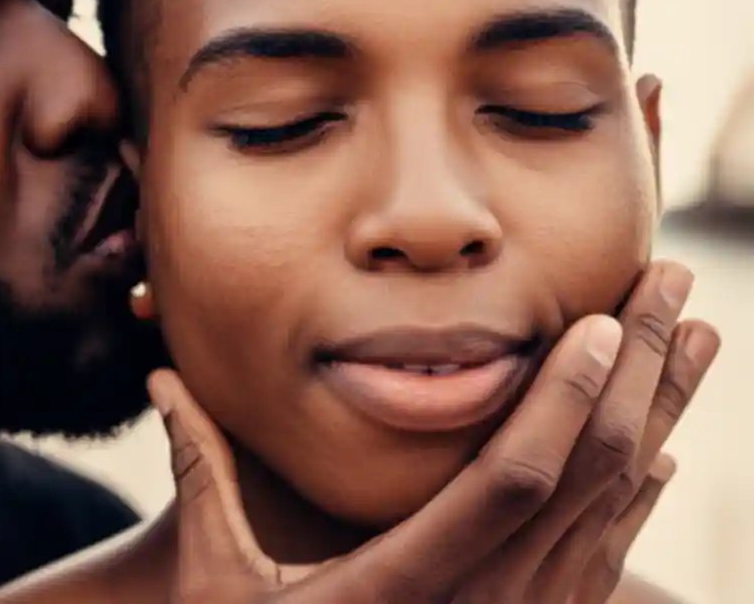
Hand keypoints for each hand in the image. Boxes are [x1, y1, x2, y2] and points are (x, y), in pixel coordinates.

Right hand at [153, 260, 720, 602]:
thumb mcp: (216, 576)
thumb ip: (203, 472)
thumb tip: (160, 375)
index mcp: (401, 587)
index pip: (509, 482)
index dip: (562, 401)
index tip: (599, 324)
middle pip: (584, 482)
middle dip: (638, 375)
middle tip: (669, 284)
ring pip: (611, 514)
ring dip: (660, 418)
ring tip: (696, 336)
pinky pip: (601, 563)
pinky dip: (636, 499)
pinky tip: (658, 449)